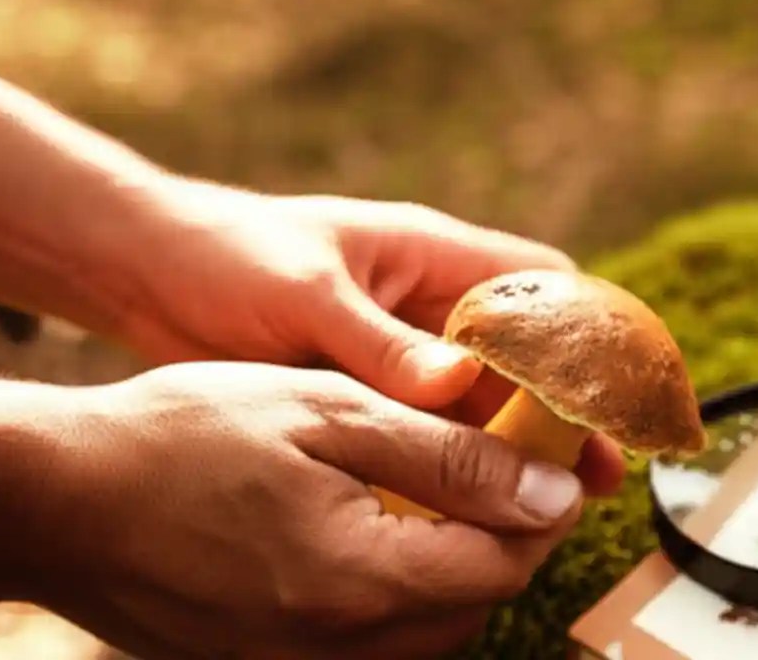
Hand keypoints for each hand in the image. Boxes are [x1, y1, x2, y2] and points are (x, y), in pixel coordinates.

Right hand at [3, 362, 583, 659]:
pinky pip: (372, 644)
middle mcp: (337, 646)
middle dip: (504, 538)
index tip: (546, 460)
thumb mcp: (330, 414)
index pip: (506, 564)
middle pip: (474, 605)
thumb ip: (449, 458)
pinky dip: (398, 592)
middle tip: (497, 470)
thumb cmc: (187, 434)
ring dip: (454, 566)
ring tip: (437, 495)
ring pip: (429, 631)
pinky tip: (375, 533)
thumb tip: (548, 491)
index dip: (543, 509)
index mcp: (362, 579)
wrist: (61, 494)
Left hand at [115, 180, 623, 493]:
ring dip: (514, 446)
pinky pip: (426, 430)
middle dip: (561, 411)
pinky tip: (471, 504)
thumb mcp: (305, 291)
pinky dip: (453, 463)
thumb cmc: (227, 252)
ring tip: (553, 500)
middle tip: (599, 471)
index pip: (533, 283)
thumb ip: (377, 340)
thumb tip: (457, 382)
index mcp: (427, 254)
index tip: (611, 387)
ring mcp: (397, 352)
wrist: (146, 272)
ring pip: (478, 402)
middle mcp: (425, 305)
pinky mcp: (365, 391)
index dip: (580, 329)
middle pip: (519, 358)